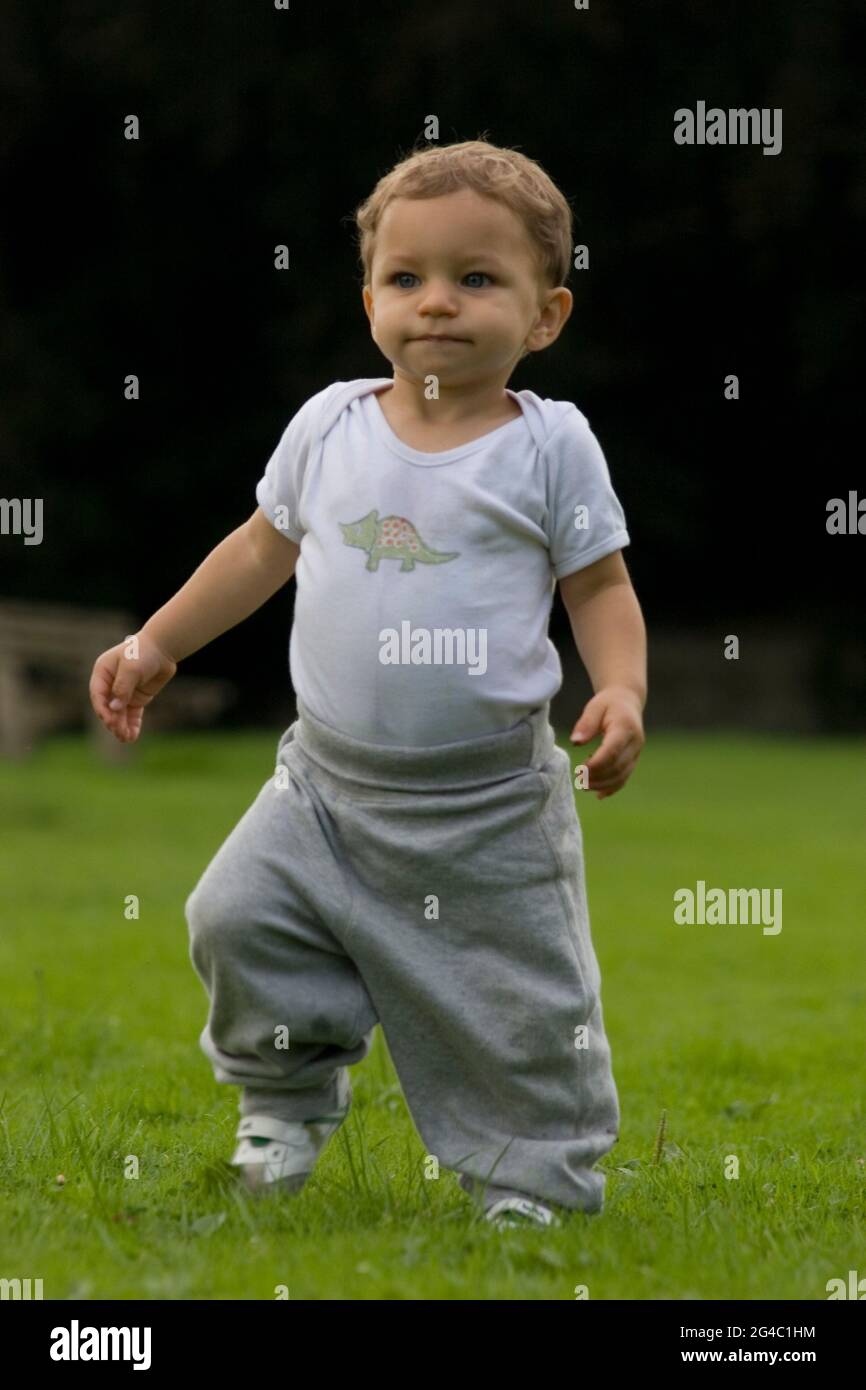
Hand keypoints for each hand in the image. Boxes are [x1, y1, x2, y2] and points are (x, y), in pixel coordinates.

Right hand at [89, 630, 177, 742]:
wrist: (163, 648)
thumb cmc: (143, 652)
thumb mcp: (131, 667)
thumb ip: (123, 687)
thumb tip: (114, 708)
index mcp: (102, 673)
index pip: (98, 695)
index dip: (103, 709)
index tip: (110, 720)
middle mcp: (110, 684)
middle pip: (108, 707)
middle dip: (113, 721)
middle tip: (119, 732)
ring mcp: (123, 692)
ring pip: (119, 713)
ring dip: (121, 727)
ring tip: (126, 738)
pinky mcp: (136, 698)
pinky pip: (131, 715)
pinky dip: (132, 725)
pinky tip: (133, 736)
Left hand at [569, 685, 644, 799]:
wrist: (627, 701)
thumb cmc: (607, 704)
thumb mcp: (595, 707)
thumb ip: (586, 724)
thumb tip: (575, 742)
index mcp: (625, 727)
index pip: (612, 751)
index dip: (596, 763)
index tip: (580, 769)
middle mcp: (635, 742)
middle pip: (618, 766)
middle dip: (598, 776)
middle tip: (579, 778)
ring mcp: (636, 752)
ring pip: (622, 775)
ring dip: (603, 784)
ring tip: (584, 785)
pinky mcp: (634, 759)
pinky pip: (625, 777)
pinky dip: (612, 788)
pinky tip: (598, 794)